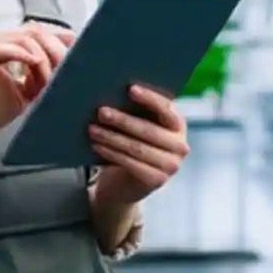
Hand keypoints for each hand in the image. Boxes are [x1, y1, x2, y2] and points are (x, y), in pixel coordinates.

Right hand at [0, 23, 74, 156]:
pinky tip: (36, 65)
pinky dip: (22, 55)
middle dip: (55, 46)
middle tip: (70, 64)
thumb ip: (39, 76)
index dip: (58, 35)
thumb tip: (67, 69)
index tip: (79, 47)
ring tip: (52, 77)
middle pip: (31, 30)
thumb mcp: (23, 91)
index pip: (33, 30)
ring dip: (43, 57)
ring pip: (21, 39)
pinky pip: (2, 51)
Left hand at [89, 84, 189, 205]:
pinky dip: (111, 153)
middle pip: (148, 130)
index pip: (167, 108)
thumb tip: (114, 94)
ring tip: (92, 129)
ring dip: (112, 137)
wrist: (130, 182)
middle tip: (101, 112)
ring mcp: (171, 166)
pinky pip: (131, 163)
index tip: (130, 89)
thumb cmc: (134, 144)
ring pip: (137, 148)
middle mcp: (180, 146)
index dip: (150, 98)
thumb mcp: (140, 126)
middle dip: (122, 120)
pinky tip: (97, 145)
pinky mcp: (157, 180)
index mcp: (178, 125)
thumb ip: (136, 112)